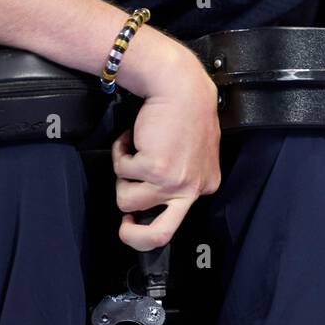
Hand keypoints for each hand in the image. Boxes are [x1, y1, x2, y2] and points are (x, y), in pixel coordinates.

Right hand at [110, 40, 221, 250]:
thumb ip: (179, 176)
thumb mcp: (192, 152)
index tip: (135, 218)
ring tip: (134, 151)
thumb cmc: (183, 113)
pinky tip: (133, 136)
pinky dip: (119, 152)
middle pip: (160, 235)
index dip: (148, 219)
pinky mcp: (155, 168)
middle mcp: (193, 187)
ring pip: (126, 200)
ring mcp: (174, 181)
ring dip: (121, 175)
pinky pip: (119, 171)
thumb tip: (153, 200)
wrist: (180, 86)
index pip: (177, 220)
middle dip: (135, 238)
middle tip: (124, 228)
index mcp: (205, 184)